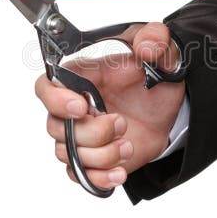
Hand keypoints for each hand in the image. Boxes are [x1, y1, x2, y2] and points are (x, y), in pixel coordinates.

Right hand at [35, 22, 185, 189]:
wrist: (170, 107)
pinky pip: (81, 175)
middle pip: (56, 128)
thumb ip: (156, 39)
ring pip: (69, 155)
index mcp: (82, 77)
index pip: (46, 87)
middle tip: (121, 123)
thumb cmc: (156, 75)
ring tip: (128, 145)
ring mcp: (82, 135)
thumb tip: (147, 47)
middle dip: (91, 132)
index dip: (56, 100)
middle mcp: (74, 107)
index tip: (82, 107)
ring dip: (101, 155)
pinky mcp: (94, 158)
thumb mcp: (163, 51)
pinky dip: (99, 178)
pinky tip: (119, 172)